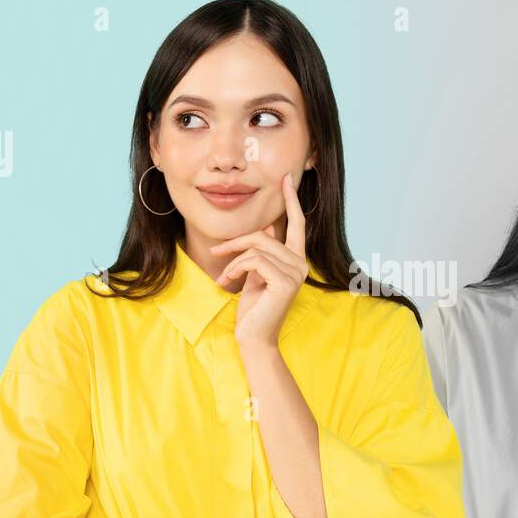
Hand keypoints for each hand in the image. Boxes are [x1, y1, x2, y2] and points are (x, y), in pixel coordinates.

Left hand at [210, 173, 309, 348]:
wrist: (254, 338)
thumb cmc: (254, 309)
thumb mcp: (256, 274)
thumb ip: (263, 251)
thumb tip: (267, 226)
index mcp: (296, 260)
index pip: (297, 224)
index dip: (291, 201)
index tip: (286, 179)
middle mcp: (301, 264)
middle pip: (265, 235)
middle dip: (236, 242)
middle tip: (216, 252)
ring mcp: (296, 273)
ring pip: (257, 247)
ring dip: (233, 260)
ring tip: (224, 277)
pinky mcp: (285, 282)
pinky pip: (254, 260)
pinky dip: (235, 269)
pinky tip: (228, 283)